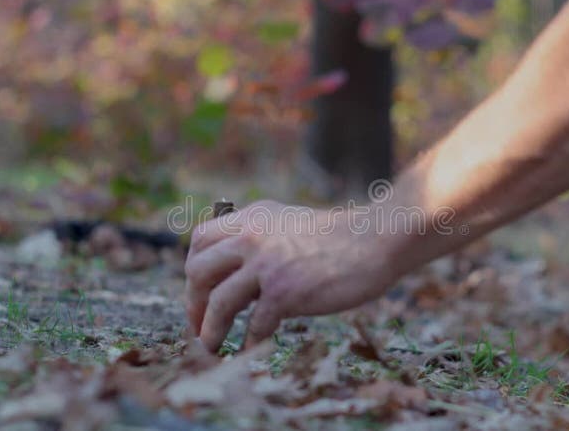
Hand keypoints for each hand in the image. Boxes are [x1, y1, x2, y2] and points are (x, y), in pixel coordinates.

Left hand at [184, 201, 396, 351]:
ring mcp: (266, 264)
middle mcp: (251, 236)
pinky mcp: (284, 291)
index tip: (199, 293)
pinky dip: (249, 342)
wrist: (375, 239)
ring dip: (209, 331)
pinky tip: (250, 350)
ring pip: (218, 302)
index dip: (193, 270)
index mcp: (251, 217)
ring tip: (210, 348)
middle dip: (193, 303)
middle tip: (198, 325)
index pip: (200, 240)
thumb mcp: (289, 222)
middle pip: (198, 271)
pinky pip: (254, 325)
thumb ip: (260, 237)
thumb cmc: (338, 238)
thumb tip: (234, 272)